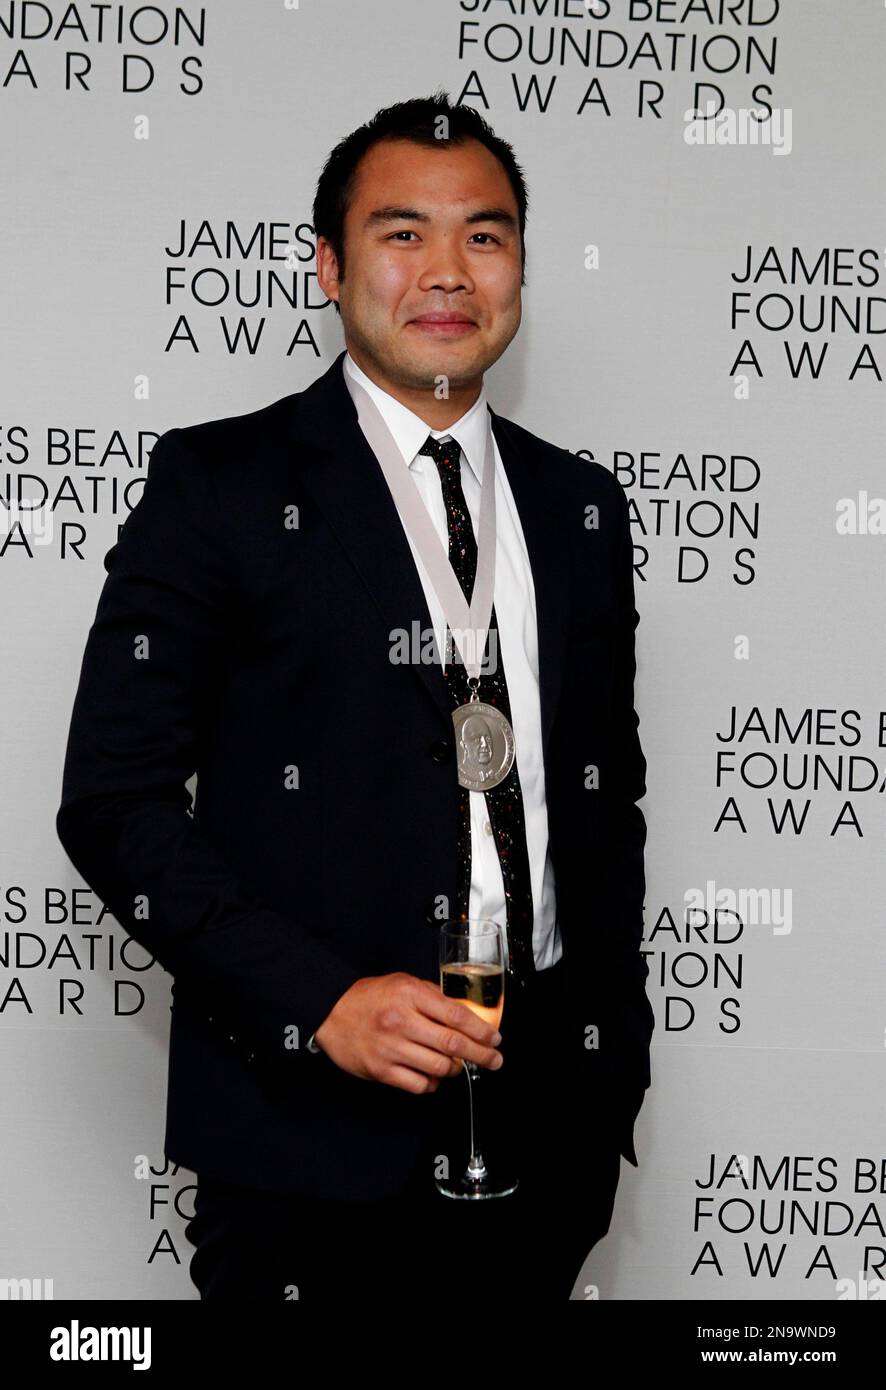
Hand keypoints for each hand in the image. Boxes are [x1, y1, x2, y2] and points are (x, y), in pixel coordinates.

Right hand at [313, 972, 503, 1093]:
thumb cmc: (369, 997)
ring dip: (456, 1069)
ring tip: (459, 1066)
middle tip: (495, 1060)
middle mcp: (401, 1021)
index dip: (481, 1030)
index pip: (456, 1015)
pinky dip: (433, 1083)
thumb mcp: (403, 983)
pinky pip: (419, 1084)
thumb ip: (433, 997)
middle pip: (453, 1044)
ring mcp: (390, 1048)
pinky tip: (434, 1075)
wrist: (331, 1011)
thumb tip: (466, 1014)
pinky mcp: (381, 1070)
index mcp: (410, 995)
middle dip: (481, 1054)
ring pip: (439, 1067)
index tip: (494, 1038)